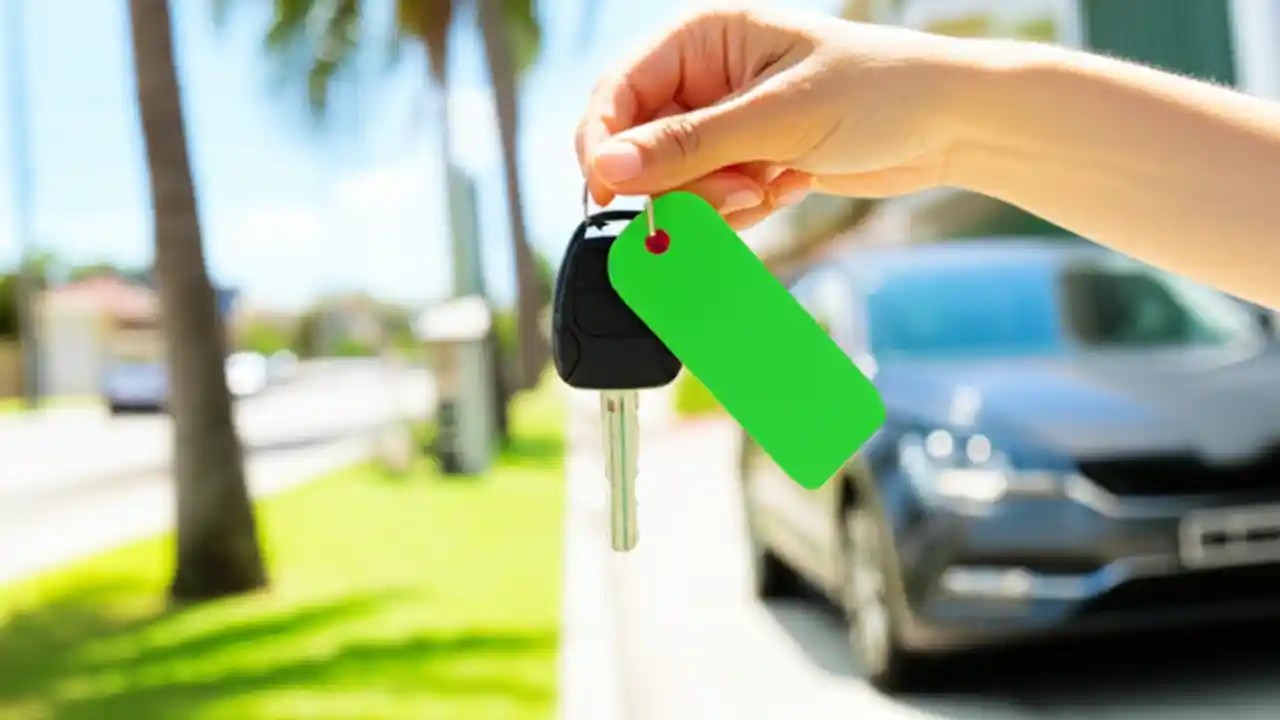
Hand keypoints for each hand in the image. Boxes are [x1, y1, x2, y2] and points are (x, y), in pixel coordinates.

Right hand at [575, 7, 968, 228]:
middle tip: (740, 191)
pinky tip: (787, 188)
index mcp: (701, 37)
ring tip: (773, 185)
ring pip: (675, 186)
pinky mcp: (745, 163)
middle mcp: (704, 78)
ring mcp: (724, 125)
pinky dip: (740, 212)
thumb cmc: (878, 92)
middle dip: (684, 184)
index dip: (605, 147)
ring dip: (717, 203)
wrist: (952, 124)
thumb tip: (606, 172)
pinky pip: (709, 204)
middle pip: (641, 149)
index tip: (613, 197)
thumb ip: (687, 147)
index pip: (616, 93)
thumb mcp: (777, 117)